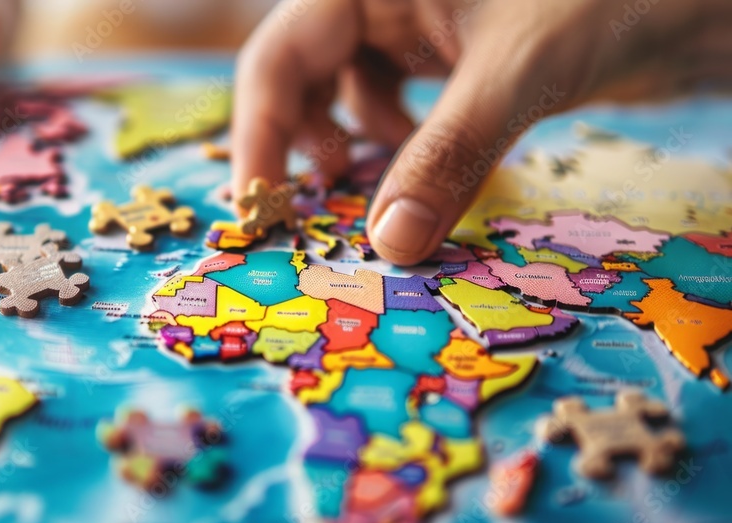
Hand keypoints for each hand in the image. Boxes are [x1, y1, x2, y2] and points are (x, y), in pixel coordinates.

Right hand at [232, 0, 731, 264]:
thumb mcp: (516, 72)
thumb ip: (447, 156)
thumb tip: (389, 248)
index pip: (278, 58)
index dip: (259, 137)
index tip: (259, 210)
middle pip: (304, 75)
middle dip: (304, 143)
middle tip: (314, 209)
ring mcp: (418, 21)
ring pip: (352, 91)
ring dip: (358, 146)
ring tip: (374, 189)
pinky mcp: (454, 51)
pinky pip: (402, 100)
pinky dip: (403, 142)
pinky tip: (425, 169)